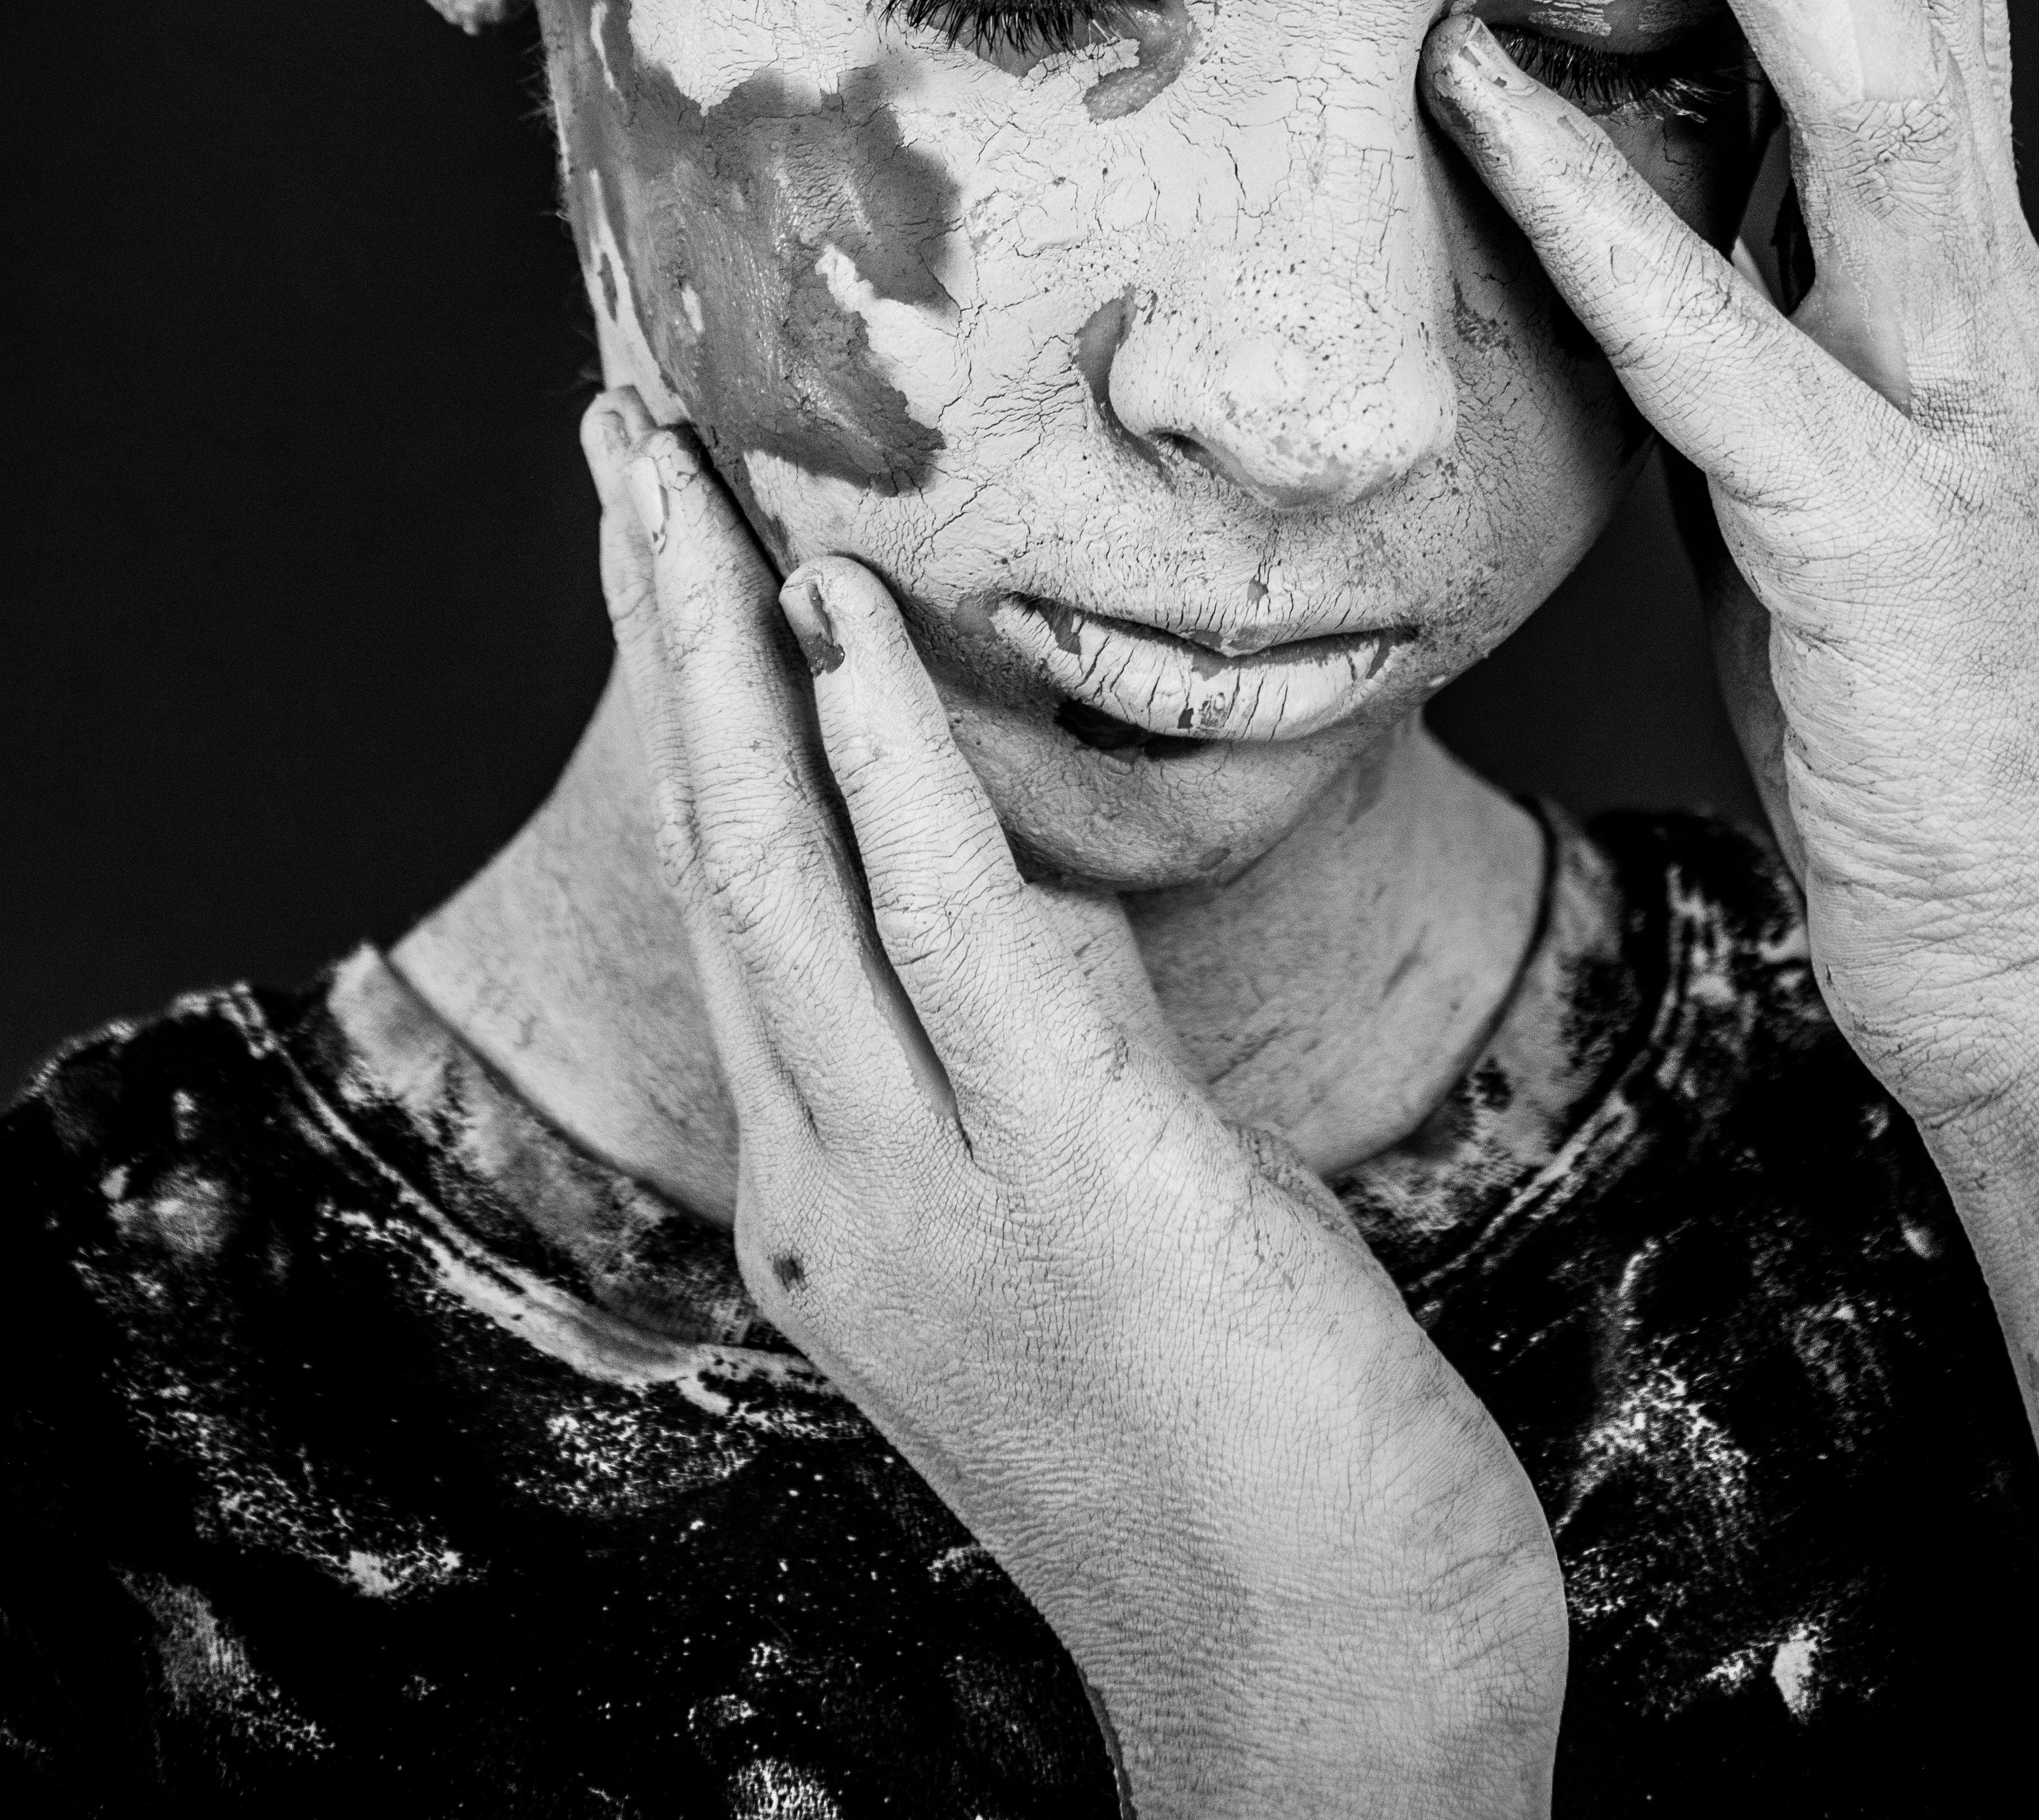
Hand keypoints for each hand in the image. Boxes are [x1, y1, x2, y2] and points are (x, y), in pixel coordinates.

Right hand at [582, 395, 1564, 1819]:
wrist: (1334, 1691)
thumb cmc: (1252, 1453)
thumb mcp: (1103, 1228)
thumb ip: (1045, 1062)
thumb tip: (1034, 899)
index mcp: (833, 1197)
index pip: (741, 901)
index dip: (694, 712)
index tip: (669, 550)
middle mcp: (833, 1185)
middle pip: (716, 852)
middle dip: (655, 635)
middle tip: (613, 438)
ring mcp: (931, 1190)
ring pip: (784, 864)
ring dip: (725, 646)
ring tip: (682, 470)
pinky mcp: (1073, 1177)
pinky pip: (954, 927)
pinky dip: (889, 756)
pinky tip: (846, 620)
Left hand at [1424, 0, 2038, 1150]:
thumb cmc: (1918, 687)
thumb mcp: (1834, 436)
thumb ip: (1764, 282)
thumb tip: (1632, 143)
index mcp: (1947, 261)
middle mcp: (1967, 293)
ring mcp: (1934, 409)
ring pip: (1868, 107)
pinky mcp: (1865, 547)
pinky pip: (1718, 349)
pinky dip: (1602, 211)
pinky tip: (1485, 93)